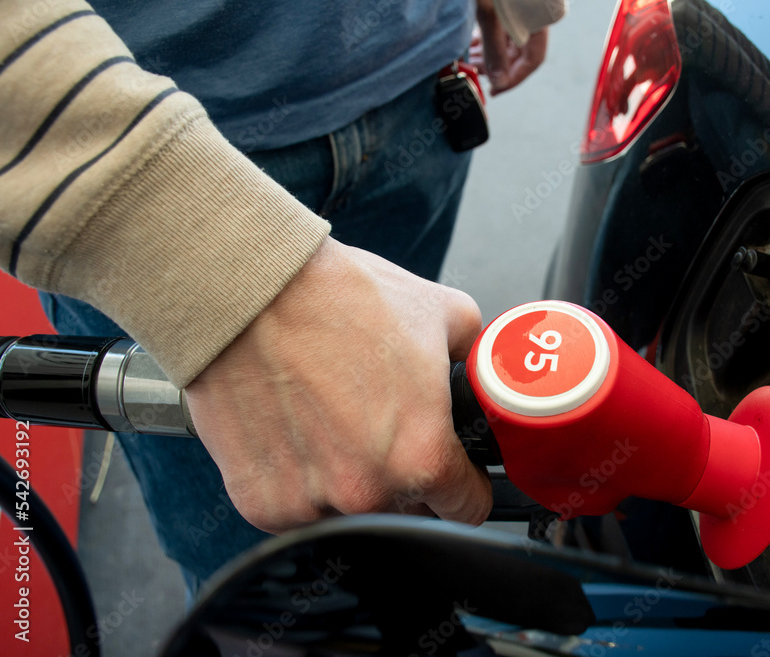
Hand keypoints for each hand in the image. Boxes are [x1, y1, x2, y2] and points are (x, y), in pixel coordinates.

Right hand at [184, 238, 491, 532]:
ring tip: (331, 417)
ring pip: (350, 510)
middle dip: (405, 472)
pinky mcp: (262, 503)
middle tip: (381, 421)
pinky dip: (300, 479)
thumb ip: (475, 357)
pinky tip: (296, 431)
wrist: (252, 292)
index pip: (467, 508)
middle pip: (409, 509)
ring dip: (348, 477)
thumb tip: (483, 371)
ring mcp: (311, 504)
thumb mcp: (443, 313)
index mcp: (421, 457)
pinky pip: (297, 508)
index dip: (467, 485)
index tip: (458, 473)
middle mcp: (367, 492)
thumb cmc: (338, 299)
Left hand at [474, 0, 548, 94]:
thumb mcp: (489, 16)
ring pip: (508, 44)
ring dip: (488, 55)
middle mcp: (533, 19)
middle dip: (496, 67)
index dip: (513, 79)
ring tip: (471, 59)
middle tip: (478, 73)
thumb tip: (499, 81)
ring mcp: (521, 13)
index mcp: (538, 20)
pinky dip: (488, 41)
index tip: (495, 90)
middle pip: (519, 54)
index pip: (533, 60)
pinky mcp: (508, 7)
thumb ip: (494, 50)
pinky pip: (502, 31)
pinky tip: (474, 45)